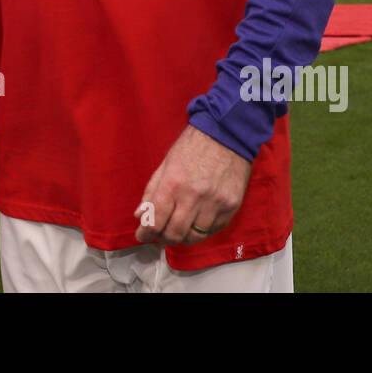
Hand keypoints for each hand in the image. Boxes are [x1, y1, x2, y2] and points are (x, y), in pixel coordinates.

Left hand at [134, 124, 251, 244]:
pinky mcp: (231, 206)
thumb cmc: (192, 146)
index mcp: (173, 183)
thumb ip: (152, 191)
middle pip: (175, 234)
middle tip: (160, 234)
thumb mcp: (166, 164)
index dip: (145, 233)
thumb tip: (140, 215)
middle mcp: (194, 196)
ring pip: (195, 236)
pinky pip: (213, 230)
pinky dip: (202, 231)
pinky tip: (196, 222)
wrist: (226, 134)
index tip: (142, 235)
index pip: (155, 220)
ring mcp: (215, 203)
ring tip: (178, 228)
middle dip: (163, 238)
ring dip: (183, 236)